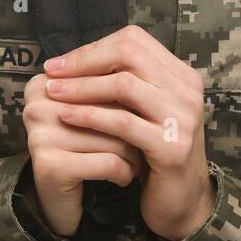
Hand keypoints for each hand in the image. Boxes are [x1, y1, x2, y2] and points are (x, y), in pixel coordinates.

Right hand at [22, 72, 143, 237]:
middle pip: (110, 107)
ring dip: (134, 153)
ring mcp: (40, 136)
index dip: (129, 100)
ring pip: (114, 136)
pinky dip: (125, 172)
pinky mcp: (50, 166)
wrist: (59, 200)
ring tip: (136, 160)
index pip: (104, 80)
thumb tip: (151, 70)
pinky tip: (125, 177)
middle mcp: (36, 106)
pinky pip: (109, 162)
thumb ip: (113, 87)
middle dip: (135, 126)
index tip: (141, 114)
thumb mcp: (95, 112)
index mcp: (44, 84)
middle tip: (148, 139)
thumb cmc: (84, 148)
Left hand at [43, 25, 216, 240]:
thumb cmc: (154, 152)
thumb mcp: (145, 111)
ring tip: (53, 93)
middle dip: (85, 61)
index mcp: (182, 75)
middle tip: (52, 72)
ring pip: (124, 86)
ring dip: (82, 87)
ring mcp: (183, 118)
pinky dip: (90, 116)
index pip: (134, 41)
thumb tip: (74, 59)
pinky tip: (67, 116)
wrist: (181, 199)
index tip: (63, 62)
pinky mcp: (171, 147)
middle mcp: (188, 91)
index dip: (94, 48)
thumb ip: (125, 83)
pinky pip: (123, 123)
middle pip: (129, 55)